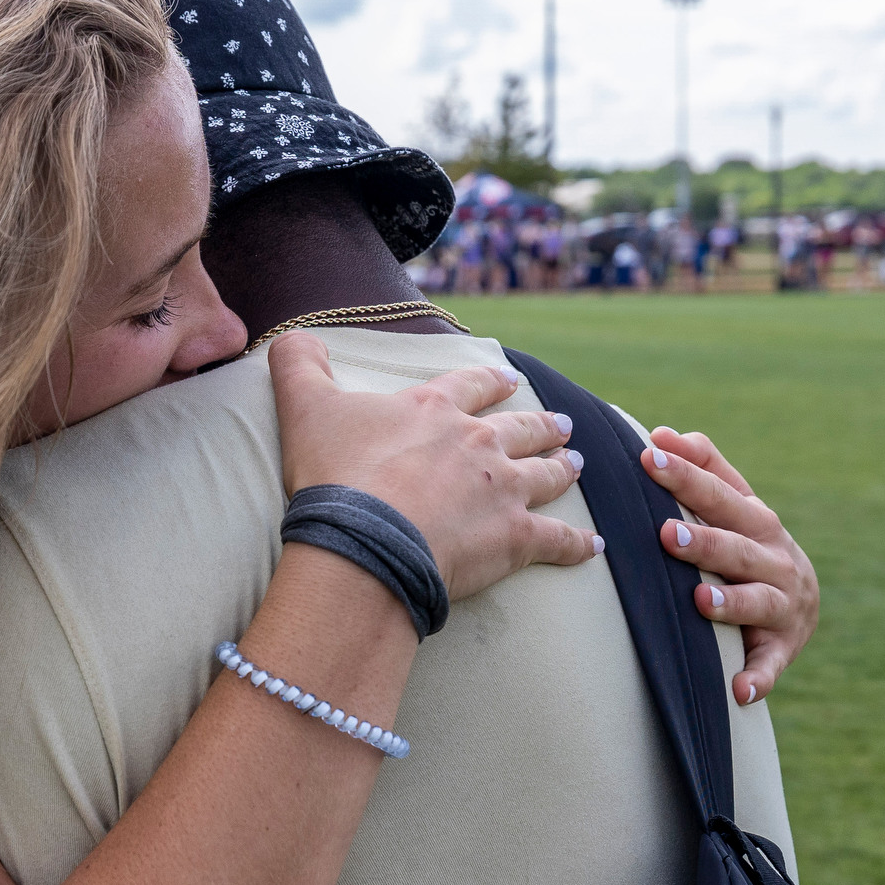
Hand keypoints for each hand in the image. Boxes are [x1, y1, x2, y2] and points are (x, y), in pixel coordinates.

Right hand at [270, 332, 598, 601]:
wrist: (366, 539)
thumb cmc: (337, 474)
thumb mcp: (305, 406)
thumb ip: (299, 365)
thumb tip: (293, 336)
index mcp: (435, 410)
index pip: (471, 385)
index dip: (490, 381)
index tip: (507, 380)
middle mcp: (478, 444)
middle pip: (520, 428)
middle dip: (541, 425)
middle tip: (560, 424)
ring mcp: (502, 490)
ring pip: (545, 474)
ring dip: (562, 468)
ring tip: (576, 463)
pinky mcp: (515, 538)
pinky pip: (556, 541)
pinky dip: (575, 545)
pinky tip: (591, 547)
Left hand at [640, 427, 818, 706]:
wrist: (800, 604)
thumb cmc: (750, 544)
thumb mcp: (737, 504)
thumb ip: (706, 467)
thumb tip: (665, 433)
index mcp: (757, 520)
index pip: (719, 494)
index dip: (685, 476)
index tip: (648, 457)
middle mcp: (775, 560)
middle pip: (738, 547)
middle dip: (705, 540)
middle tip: (667, 533)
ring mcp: (782, 606)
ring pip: (758, 603)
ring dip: (731, 602)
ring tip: (700, 599)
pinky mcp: (782, 649)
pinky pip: (771, 666)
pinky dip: (758, 677)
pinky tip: (739, 688)